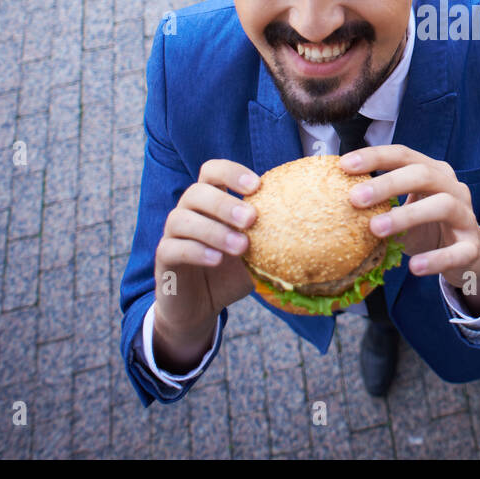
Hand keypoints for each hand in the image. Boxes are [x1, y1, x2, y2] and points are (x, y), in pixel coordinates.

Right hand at [152, 159, 258, 368]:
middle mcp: (188, 211)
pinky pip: (173, 248)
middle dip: (225, 203)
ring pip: (182, 219)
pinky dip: (196, 251)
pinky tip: (217, 260)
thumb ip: (273, 238)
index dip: (231, 172)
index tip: (256, 185)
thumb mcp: (256, 254)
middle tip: (251, 219)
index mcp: (211, 201)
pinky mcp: (164, 259)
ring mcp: (173, 234)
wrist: (200, 307)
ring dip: (213, 230)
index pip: (212, 171)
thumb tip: (316, 230)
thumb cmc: (230, 272)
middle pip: (197, 192)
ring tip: (240, 246)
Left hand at [340, 145, 479, 313]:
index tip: (344, 165)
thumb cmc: (428, 229)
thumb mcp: (404, 212)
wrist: (470, 258)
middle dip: (388, 184)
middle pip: (423, 174)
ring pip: (443, 206)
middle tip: (355, 198)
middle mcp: (453, 188)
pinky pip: (456, 251)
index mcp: (434, 173)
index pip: (404, 155)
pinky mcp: (473, 247)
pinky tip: (414, 267)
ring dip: (407, 215)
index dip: (375, 157)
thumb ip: (380, 205)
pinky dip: (435, 259)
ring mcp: (466, 216)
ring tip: (376, 229)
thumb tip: (332, 202)